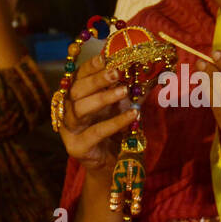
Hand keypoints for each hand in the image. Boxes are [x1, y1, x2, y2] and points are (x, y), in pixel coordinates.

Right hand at [59, 52, 137, 175]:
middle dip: (97, 80)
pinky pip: (95, 132)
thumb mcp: (125, 104)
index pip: (79, 75)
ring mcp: (69, 129)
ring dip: (103, 98)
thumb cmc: (117, 130)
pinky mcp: (76, 147)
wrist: (114, 164)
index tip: (106, 57)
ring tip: (124, 91)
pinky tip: (131, 114)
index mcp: (76, 95)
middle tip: (117, 72)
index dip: (91, 66)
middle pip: (76, 90)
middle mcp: (68, 110)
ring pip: (80, 109)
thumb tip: (153, 66)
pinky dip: (114, 122)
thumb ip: (133, 87)